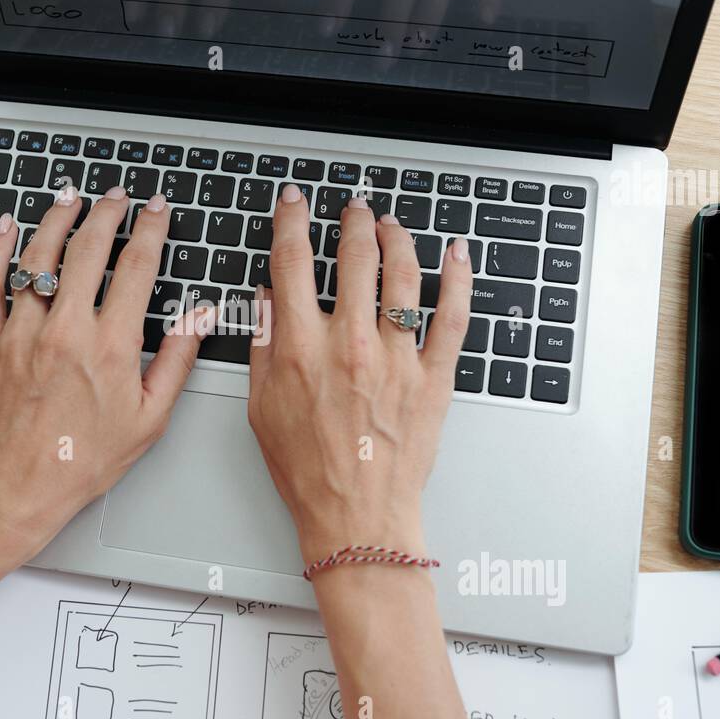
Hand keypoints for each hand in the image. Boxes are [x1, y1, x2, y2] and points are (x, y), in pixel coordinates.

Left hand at [0, 185, 212, 576]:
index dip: (150, 230)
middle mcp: (65, 330)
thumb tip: (199, 317)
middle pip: (87, 250)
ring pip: (38, 257)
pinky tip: (6, 229)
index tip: (157, 211)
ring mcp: (22, 332)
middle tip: (116, 197)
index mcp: (109, 346)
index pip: (137, 267)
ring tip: (70, 197)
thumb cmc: (85, 458)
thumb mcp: (150, 416)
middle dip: (106, 213)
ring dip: (56, 219)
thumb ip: (177, 359)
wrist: (23, 485)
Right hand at [248, 184, 472, 563]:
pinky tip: (456, 254)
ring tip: (390, 224)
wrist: (356, 517)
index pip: (292, 262)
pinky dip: (458, 278)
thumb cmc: (308, 471)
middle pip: (354, 256)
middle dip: (351, 220)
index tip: (294, 201)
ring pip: (403, 274)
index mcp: (300, 349)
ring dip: (396, 237)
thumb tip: (266, 297)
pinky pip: (453, 315)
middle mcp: (350, 345)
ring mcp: (397, 359)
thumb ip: (263, 345)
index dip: (291, 221)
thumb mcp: (261, 407)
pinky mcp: (434, 377)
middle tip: (352, 209)